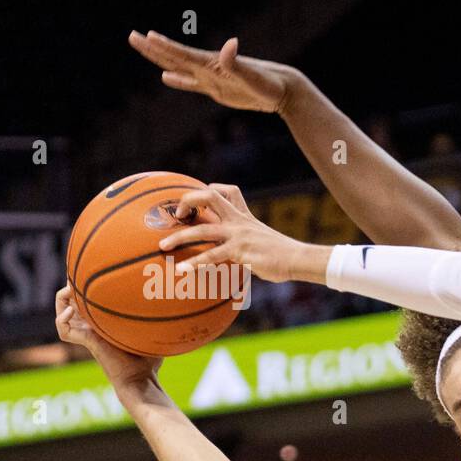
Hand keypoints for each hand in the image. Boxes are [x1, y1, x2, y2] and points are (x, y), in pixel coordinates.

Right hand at [55, 284, 161, 387]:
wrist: (142, 379)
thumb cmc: (149, 360)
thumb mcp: (152, 331)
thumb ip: (155, 316)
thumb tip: (171, 299)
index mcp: (105, 323)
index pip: (89, 302)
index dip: (87, 287)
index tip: (93, 272)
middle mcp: (93, 327)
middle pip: (71, 302)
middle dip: (72, 287)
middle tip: (78, 275)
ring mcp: (88, 334)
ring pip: (62, 313)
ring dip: (62, 299)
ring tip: (70, 289)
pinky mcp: (87, 342)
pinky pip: (63, 329)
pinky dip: (61, 318)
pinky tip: (71, 309)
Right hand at [128, 30, 296, 113]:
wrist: (281, 90)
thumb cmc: (268, 84)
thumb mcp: (252, 76)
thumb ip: (237, 63)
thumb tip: (231, 43)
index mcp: (213, 64)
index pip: (183, 54)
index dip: (164, 47)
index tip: (145, 36)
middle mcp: (208, 68)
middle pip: (175, 56)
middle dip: (153, 48)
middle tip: (132, 36)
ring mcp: (211, 78)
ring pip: (179, 67)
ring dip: (160, 59)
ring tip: (143, 48)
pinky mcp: (216, 89)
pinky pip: (192, 84)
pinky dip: (178, 79)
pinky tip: (165, 77)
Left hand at [158, 184, 329, 283]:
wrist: (298, 259)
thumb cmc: (282, 255)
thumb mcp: (264, 240)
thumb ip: (247, 241)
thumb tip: (236, 255)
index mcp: (244, 216)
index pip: (226, 191)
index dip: (208, 191)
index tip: (196, 203)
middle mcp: (239, 221)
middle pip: (209, 197)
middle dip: (187, 201)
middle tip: (174, 214)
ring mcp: (238, 235)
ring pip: (203, 229)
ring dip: (180, 237)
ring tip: (163, 246)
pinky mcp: (240, 252)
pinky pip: (212, 256)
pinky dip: (194, 263)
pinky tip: (182, 270)